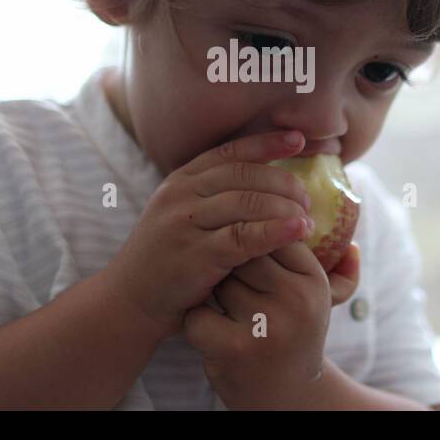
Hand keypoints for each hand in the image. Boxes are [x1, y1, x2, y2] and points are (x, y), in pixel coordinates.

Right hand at [105, 129, 314, 338]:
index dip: (267, 143)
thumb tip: (266, 179)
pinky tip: (298, 231)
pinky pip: (244, 237)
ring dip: (285, 208)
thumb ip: (214, 196)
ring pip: (248, 203)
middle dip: (284, 183)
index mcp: (181, 180)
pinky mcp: (195, 255)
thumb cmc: (168, 259)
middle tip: (308, 199)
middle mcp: (181, 195)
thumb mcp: (182, 216)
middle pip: (245, 175)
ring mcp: (185, 223)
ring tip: (308, 220)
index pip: (230, 152)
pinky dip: (276, 231)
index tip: (299, 140)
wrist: (131, 300)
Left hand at [184, 240, 355, 408]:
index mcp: (313, 282)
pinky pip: (198, 314)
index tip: (243, 247)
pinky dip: (195, 319)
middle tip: (225, 271)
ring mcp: (265, 326)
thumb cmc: (295, 337)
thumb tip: (349, 242)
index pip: (272, 232)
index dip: (249, 235)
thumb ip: (334, 268)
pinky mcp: (234, 349)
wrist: (286, 399)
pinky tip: (207, 326)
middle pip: (242, 250)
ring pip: (218, 280)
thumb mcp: (318, 303)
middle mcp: (295, 302)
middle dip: (228, 259)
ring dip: (210, 286)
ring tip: (218, 300)